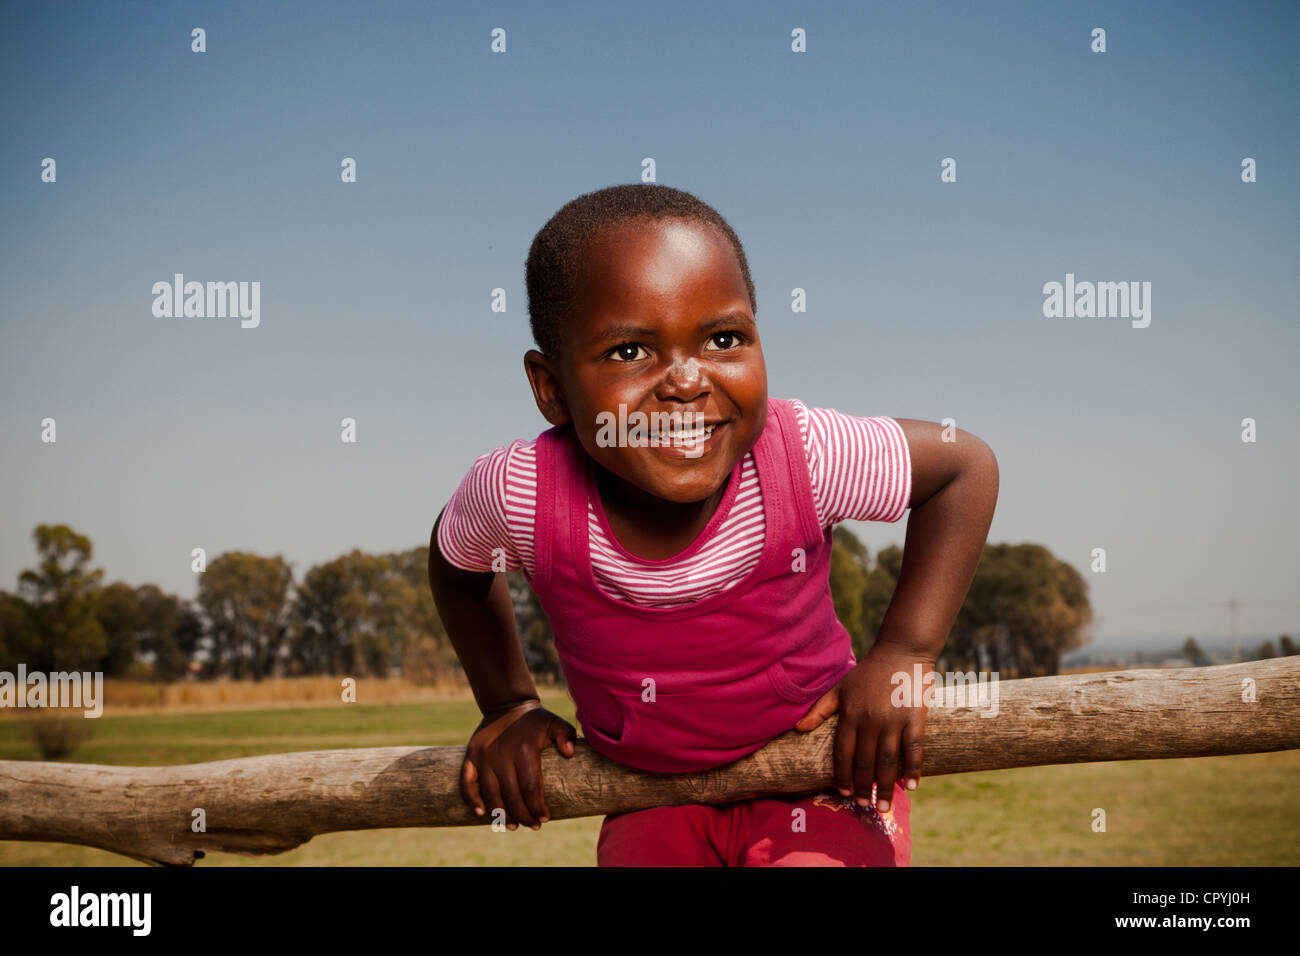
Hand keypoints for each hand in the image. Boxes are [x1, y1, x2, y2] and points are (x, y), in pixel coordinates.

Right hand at [460, 699, 576, 829]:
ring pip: (491, 793)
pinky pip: (467, 781)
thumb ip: (566, 734)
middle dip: (523, 815)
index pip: (531, 787)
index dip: (537, 807)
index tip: (544, 818)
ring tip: (512, 826)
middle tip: (532, 826)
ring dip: (501, 814)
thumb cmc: (534, 720)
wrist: (507, 704)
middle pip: (512, 795)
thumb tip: (569, 753)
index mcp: (524, 749)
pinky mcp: (471, 755)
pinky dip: (472, 799)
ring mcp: (484, 756)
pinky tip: (481, 813)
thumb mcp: (554, 722)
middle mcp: (502, 755)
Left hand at [795, 642, 931, 811]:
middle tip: (864, 806)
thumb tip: (797, 729)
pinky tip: (910, 787)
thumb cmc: (868, 672)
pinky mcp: (915, 718)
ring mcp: (894, 720)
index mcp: (850, 714)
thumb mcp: (840, 688)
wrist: (901, 651)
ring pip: (888, 760)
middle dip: (863, 787)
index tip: (844, 792)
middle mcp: (870, 720)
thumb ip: (819, 710)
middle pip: (865, 761)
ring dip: (885, 787)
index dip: (843, 774)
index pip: (843, 752)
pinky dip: (913, 769)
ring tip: (883, 806)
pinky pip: (914, 748)